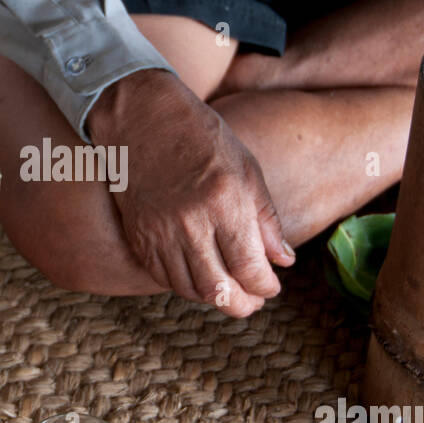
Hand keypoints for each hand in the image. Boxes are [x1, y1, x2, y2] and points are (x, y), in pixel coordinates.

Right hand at [86, 69, 294, 317]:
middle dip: (242, 305)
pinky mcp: (139, 236)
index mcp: (225, 202)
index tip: (272, 284)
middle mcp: (191, 222)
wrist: (142, 118)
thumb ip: (266, 220)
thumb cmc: (201, 137)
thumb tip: (283, 261)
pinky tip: (200, 275)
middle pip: (219, 291)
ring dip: (214, 297)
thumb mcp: (246, 170)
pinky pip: (163, 277)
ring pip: (190, 290)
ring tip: (229, 291)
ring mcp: (160, 232)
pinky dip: (185, 284)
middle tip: (253, 301)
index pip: (250, 268)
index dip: (266, 286)